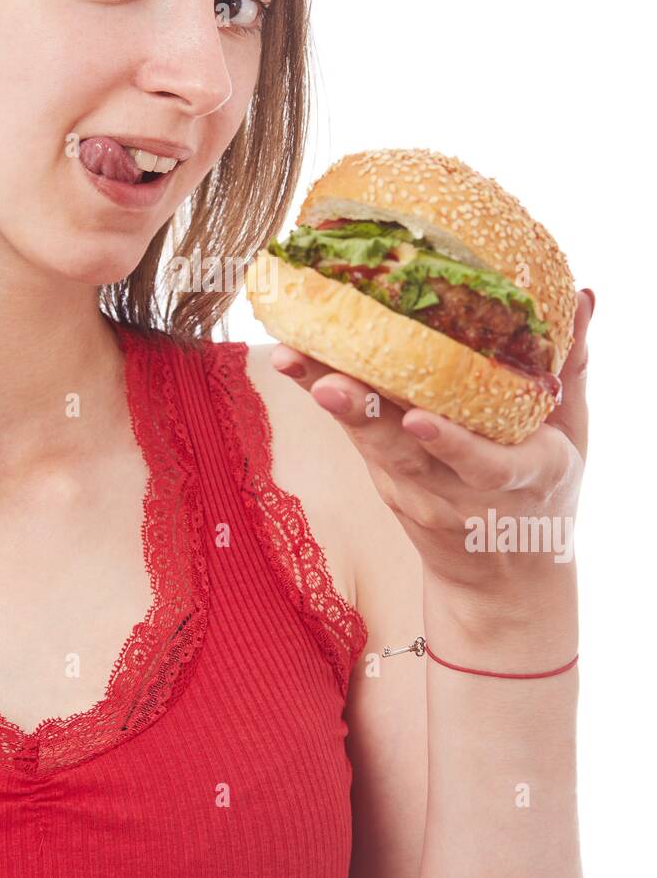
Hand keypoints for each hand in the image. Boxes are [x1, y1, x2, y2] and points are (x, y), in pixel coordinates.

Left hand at [270, 289, 594, 600]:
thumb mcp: (572, 440)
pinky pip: (355, 438)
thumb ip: (572, 369)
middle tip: (328, 383)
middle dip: (365, 416)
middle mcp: (458, 491)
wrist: (505, 581)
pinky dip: (324, 399)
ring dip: (329, 402)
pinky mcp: (385, 484)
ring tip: (294, 359)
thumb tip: (584, 296)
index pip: (483, 464)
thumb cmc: (542, 492)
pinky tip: (295, 361)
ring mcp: (415, 491)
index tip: (420, 420)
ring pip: (369, 444)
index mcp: (520, 477)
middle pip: (405, 453)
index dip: (452, 444)